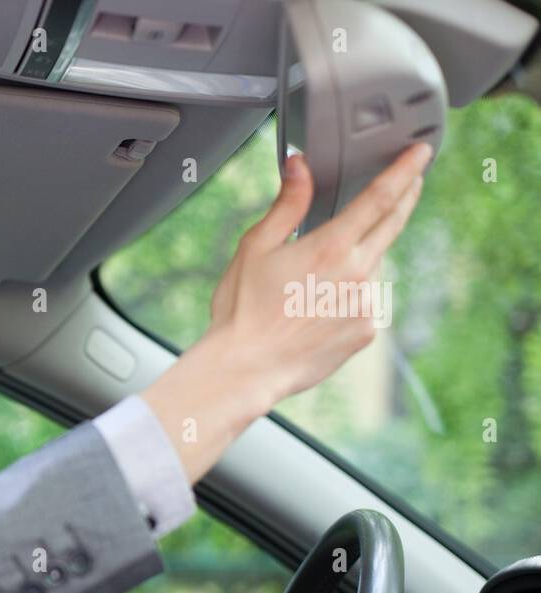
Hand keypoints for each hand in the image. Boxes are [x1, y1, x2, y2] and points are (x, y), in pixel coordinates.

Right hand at [205, 143, 430, 402]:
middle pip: (392, 225)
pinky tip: (318, 308)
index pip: (380, 197)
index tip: (420, 153)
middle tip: (412, 181)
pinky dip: (351, 295)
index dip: (405, 171)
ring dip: (360, 258)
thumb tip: (300, 165)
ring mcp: (366, 305)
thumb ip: (287, 204)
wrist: (246, 368)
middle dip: (406, 198)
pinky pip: (366, 301)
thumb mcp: (256, 247)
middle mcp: (358, 274)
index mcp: (331, 247)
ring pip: (374, 266)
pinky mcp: (366, 331)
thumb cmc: (242, 310)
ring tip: (317, 278)